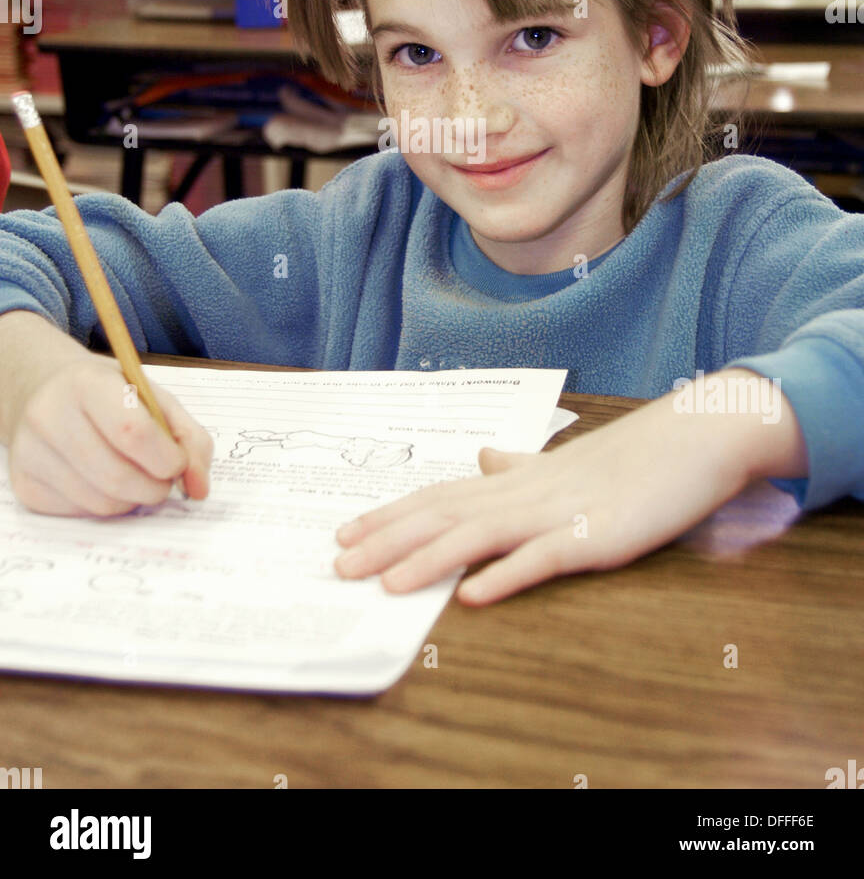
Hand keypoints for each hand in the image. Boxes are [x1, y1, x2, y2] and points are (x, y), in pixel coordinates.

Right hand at [7, 354, 212, 515]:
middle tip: (162, 479)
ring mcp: (30, 453)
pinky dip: (105, 505)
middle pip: (117, 476)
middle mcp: (49, 415)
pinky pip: (81, 513)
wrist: (47, 392)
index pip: (132, 432)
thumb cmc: (110, 395)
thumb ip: (188, 437)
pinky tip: (103, 480)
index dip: (167, 458)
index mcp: (86, 383)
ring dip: (133, 499)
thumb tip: (200, 489)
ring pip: (101, 503)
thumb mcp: (153, 397)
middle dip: (155, 487)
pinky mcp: (24, 485)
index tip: (178, 463)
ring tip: (135, 476)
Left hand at [334, 389, 765, 603]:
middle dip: (388, 540)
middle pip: (445, 515)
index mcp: (519, 479)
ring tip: (384, 583)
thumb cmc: (632, 456)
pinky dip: (506, 576)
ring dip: (428, 560)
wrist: (695, 438)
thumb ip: (521, 466)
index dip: (391, 515)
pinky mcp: (599, 536)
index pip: (440, 495)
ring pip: (480, 535)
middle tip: (338, 564)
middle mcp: (528, 492)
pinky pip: (544, 558)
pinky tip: (473, 595)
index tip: (345, 532)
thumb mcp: (565, 462)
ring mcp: (561, 512)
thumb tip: (483, 459)